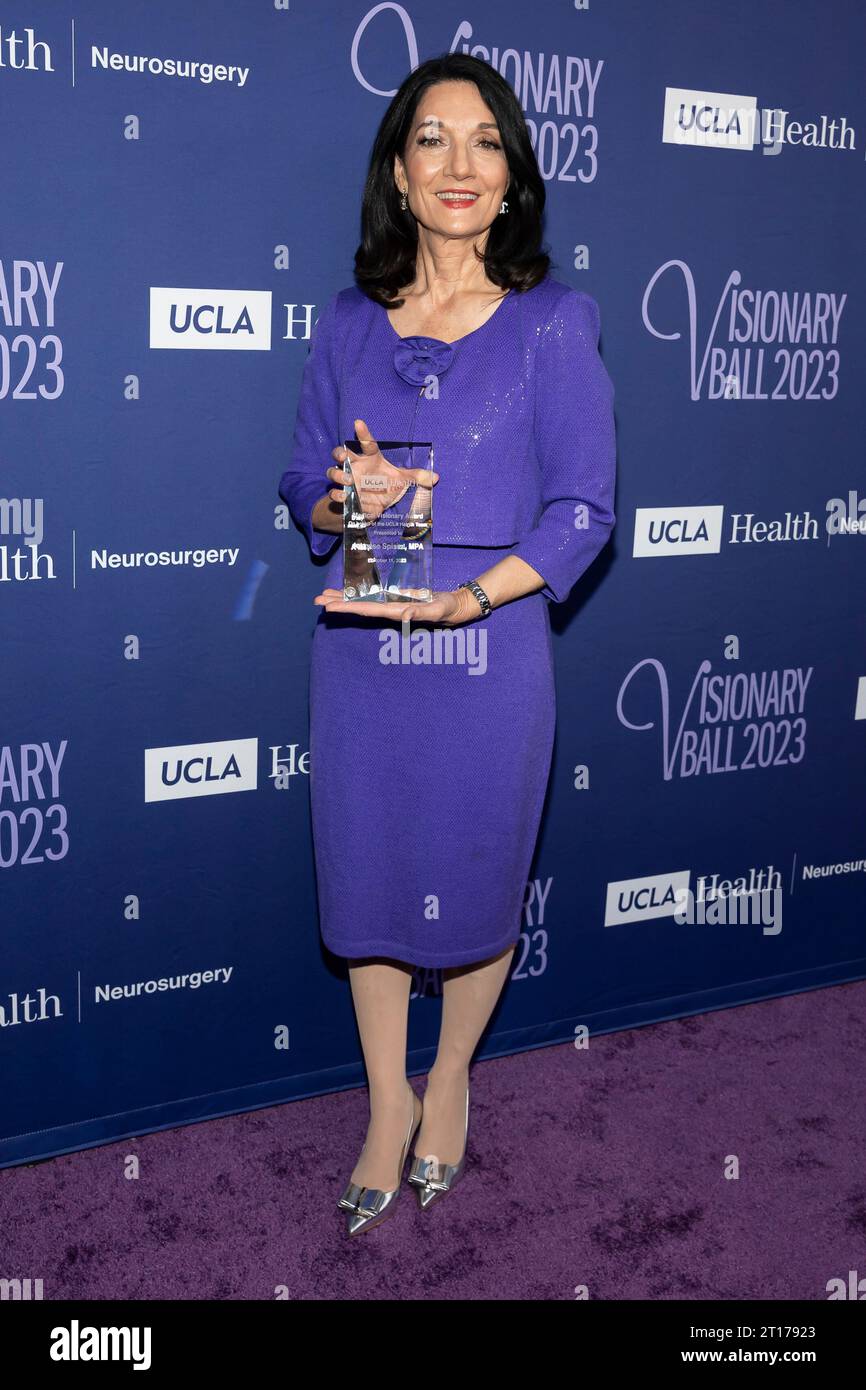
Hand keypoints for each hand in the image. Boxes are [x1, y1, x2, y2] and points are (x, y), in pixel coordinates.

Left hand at [314, 585, 483, 625]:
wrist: (454, 607)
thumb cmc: (447, 608)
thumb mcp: (436, 609)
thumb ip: (421, 611)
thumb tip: (403, 614)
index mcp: (394, 611)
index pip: (365, 609)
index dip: (347, 608)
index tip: (329, 607)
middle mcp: (388, 609)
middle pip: (358, 606)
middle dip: (337, 603)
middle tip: (315, 600)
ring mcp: (390, 603)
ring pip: (362, 601)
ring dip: (343, 599)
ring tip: (324, 596)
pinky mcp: (395, 597)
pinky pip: (371, 596)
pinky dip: (358, 593)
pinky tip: (348, 592)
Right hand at [326, 418, 438, 522]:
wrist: (374, 506)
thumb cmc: (386, 486)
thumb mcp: (403, 481)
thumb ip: (418, 477)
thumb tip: (436, 476)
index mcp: (371, 458)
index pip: (366, 443)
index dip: (363, 432)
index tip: (358, 422)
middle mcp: (356, 467)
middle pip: (341, 453)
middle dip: (339, 453)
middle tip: (344, 456)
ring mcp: (347, 481)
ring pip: (333, 472)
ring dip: (337, 474)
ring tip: (347, 480)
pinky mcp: (343, 496)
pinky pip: (334, 493)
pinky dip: (337, 495)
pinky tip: (344, 498)